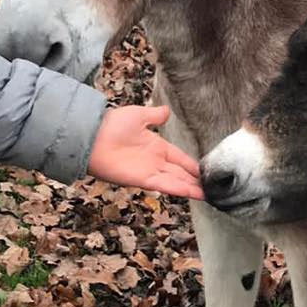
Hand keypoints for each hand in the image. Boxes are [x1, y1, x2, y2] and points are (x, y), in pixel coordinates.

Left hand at [87, 105, 202, 199]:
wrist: (93, 136)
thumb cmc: (112, 124)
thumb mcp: (138, 115)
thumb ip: (154, 115)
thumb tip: (166, 111)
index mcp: (156, 146)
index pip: (180, 157)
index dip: (192, 165)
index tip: (206, 171)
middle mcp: (155, 161)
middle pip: (180, 173)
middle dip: (195, 180)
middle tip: (213, 188)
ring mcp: (149, 171)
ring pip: (176, 181)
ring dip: (191, 188)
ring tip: (209, 195)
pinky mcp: (142, 180)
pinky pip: (165, 185)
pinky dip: (179, 189)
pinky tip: (193, 193)